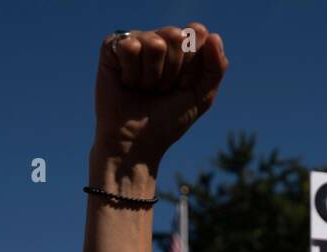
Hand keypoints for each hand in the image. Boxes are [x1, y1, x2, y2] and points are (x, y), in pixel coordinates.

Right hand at [92, 23, 227, 169]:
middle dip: (172, 71)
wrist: (136, 143)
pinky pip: (129, 46)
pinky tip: (126, 83)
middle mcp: (158, 39)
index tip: (182, 84)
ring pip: (154, 43)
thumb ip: (216, 68)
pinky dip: (131, 73)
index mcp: (181, 47)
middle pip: (175, 36)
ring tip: (143, 88)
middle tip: (160, 89)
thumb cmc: (168, 121)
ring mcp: (134, 41)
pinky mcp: (111, 48)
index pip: (196, 33)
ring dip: (152, 75)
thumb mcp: (201, 97)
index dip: (192, 64)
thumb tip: (213, 35)